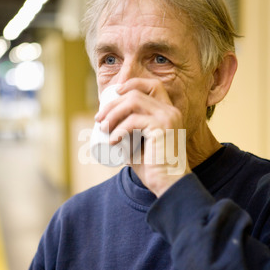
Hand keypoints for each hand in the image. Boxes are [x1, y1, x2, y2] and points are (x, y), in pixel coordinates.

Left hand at [95, 78, 190, 196]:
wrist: (168, 184)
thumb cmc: (153, 169)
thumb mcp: (139, 146)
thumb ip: (129, 136)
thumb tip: (106, 130)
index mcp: (169, 112)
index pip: (153, 85)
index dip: (132, 84)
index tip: (113, 95)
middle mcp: (170, 111)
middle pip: (136, 93)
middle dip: (113, 103)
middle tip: (98, 119)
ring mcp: (168, 118)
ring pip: (134, 102)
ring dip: (113, 112)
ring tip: (103, 128)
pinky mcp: (162, 129)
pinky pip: (134, 121)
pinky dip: (120, 129)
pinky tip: (113, 140)